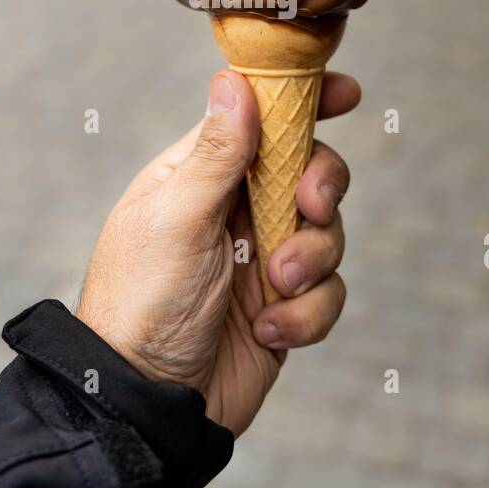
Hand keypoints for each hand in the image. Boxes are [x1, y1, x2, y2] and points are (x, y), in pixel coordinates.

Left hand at [76, 68, 359, 436]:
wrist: (147, 406)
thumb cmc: (142, 304)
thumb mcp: (176, 218)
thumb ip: (216, 154)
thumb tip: (234, 82)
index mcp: (199, 176)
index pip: (258, 121)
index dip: (303, 102)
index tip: (346, 93)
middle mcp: (234, 212)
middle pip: (309, 171)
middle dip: (321, 185)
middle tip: (309, 207)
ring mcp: (261, 261)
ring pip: (328, 234)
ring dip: (311, 259)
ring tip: (274, 285)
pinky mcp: (283, 310)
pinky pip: (328, 294)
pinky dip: (306, 313)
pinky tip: (267, 329)